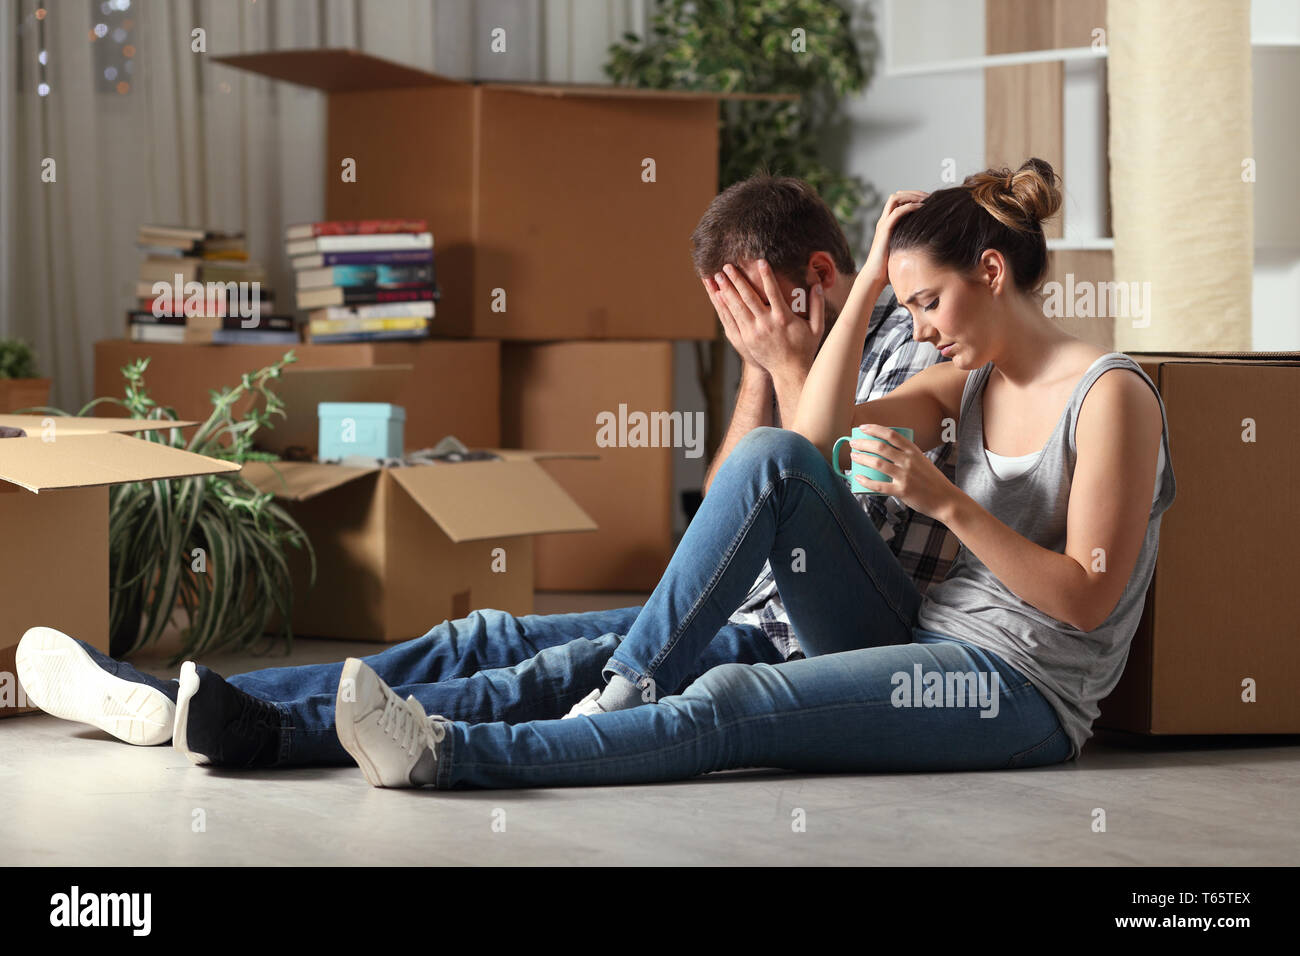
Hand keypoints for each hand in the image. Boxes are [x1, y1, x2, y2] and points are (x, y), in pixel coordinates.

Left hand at [710, 260, 823, 379]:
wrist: (790, 372)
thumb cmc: (805, 348)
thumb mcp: (817, 327)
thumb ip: (818, 305)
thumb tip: (817, 284)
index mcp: (784, 318)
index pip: (773, 292)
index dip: (766, 276)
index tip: (760, 261)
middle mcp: (766, 324)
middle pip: (749, 297)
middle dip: (737, 280)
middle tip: (728, 266)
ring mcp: (754, 332)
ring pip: (737, 307)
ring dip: (727, 290)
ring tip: (718, 276)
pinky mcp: (745, 339)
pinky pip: (732, 320)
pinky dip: (724, 307)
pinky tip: (718, 295)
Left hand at [850, 423, 953, 518]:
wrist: (945, 499)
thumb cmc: (932, 480)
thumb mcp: (922, 461)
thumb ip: (906, 456)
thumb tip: (884, 452)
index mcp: (914, 451)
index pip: (892, 435)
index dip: (875, 429)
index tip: (862, 428)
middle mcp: (909, 461)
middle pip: (881, 447)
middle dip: (863, 443)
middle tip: (853, 443)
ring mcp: (905, 476)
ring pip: (878, 464)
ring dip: (862, 459)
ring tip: (853, 456)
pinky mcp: (902, 491)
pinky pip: (879, 486)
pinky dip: (866, 481)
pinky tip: (858, 478)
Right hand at [860, 190, 928, 289]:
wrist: (874, 278)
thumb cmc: (888, 269)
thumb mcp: (903, 251)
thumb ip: (910, 245)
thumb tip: (928, 248)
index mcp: (888, 225)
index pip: (898, 201)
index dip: (913, 197)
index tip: (929, 201)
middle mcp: (884, 221)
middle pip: (897, 195)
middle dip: (914, 193)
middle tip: (930, 196)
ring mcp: (883, 224)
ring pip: (895, 199)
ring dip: (912, 196)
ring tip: (926, 199)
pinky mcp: (885, 230)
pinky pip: (897, 212)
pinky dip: (910, 206)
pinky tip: (922, 208)